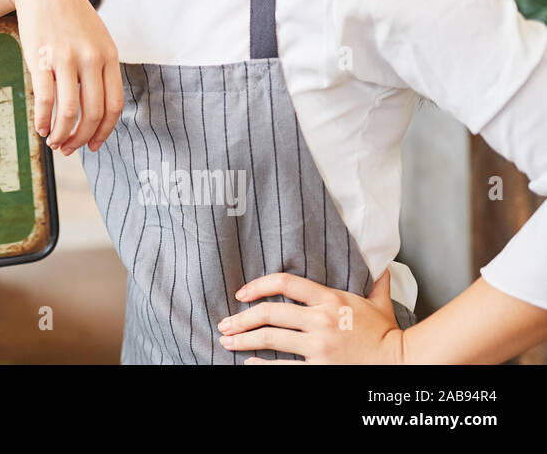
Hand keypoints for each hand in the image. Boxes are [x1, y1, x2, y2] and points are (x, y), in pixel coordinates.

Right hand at [7, 0, 122, 155]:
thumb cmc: (68, 14)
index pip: (113, 105)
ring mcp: (66, 58)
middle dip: (81, 139)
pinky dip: (43, 120)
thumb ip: (100, 66)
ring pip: (70, 111)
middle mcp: (91, 58)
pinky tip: (40, 128)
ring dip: (62, 134)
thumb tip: (96, 105)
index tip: (94, 145)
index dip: (104, 131)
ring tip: (54, 142)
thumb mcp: (95, 37)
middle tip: (69, 149)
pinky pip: (46, 100)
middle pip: (93, 113)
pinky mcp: (41, 58)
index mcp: (109, 55)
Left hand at [217, 269, 406, 363]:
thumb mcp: (379, 301)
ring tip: (227, 341)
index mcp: (330, 299)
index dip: (257, 285)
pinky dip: (262, 366)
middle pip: (270, 314)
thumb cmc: (389, 333)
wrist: (404, 362)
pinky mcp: (321, 369)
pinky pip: (284, 368)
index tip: (241, 293)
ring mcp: (320, 346)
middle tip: (225, 323)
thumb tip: (381, 260)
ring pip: (271, 340)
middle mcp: (320, 321)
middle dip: (242, 319)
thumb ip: (375, 279)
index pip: (285, 283)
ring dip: (244, 340)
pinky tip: (249, 363)